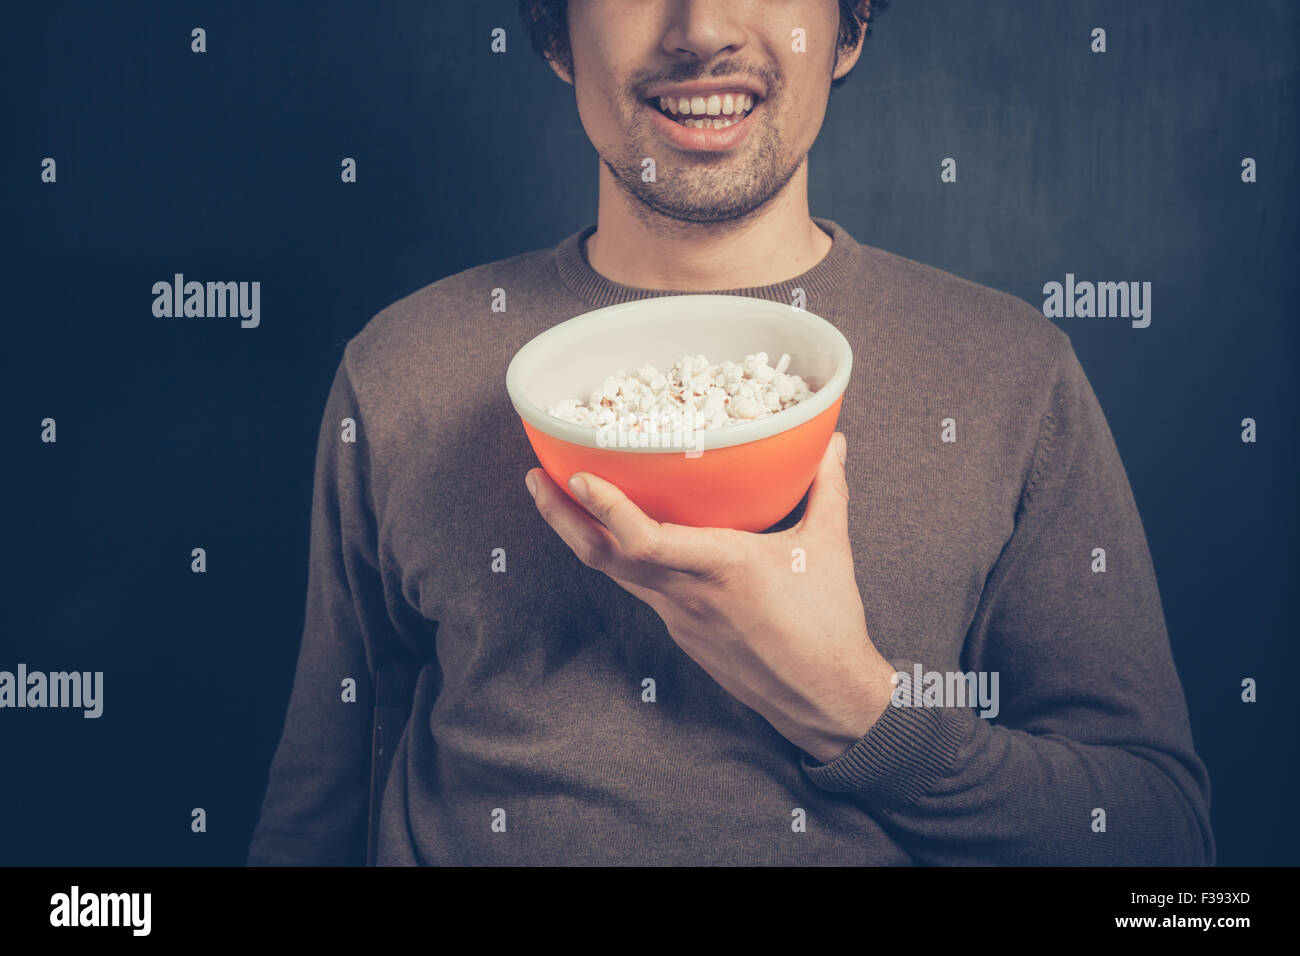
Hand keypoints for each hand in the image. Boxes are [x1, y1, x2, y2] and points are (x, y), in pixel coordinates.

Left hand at [525, 431, 896, 763]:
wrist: (823, 699)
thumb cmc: (827, 626)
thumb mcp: (829, 548)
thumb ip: (826, 489)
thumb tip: (832, 443)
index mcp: (720, 567)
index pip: (644, 541)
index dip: (606, 509)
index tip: (578, 476)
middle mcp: (687, 594)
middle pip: (604, 558)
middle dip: (562, 518)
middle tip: (536, 479)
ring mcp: (678, 619)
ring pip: (615, 574)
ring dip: (581, 537)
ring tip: (561, 500)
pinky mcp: (682, 633)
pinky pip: (639, 589)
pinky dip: (620, 559)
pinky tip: (620, 538)